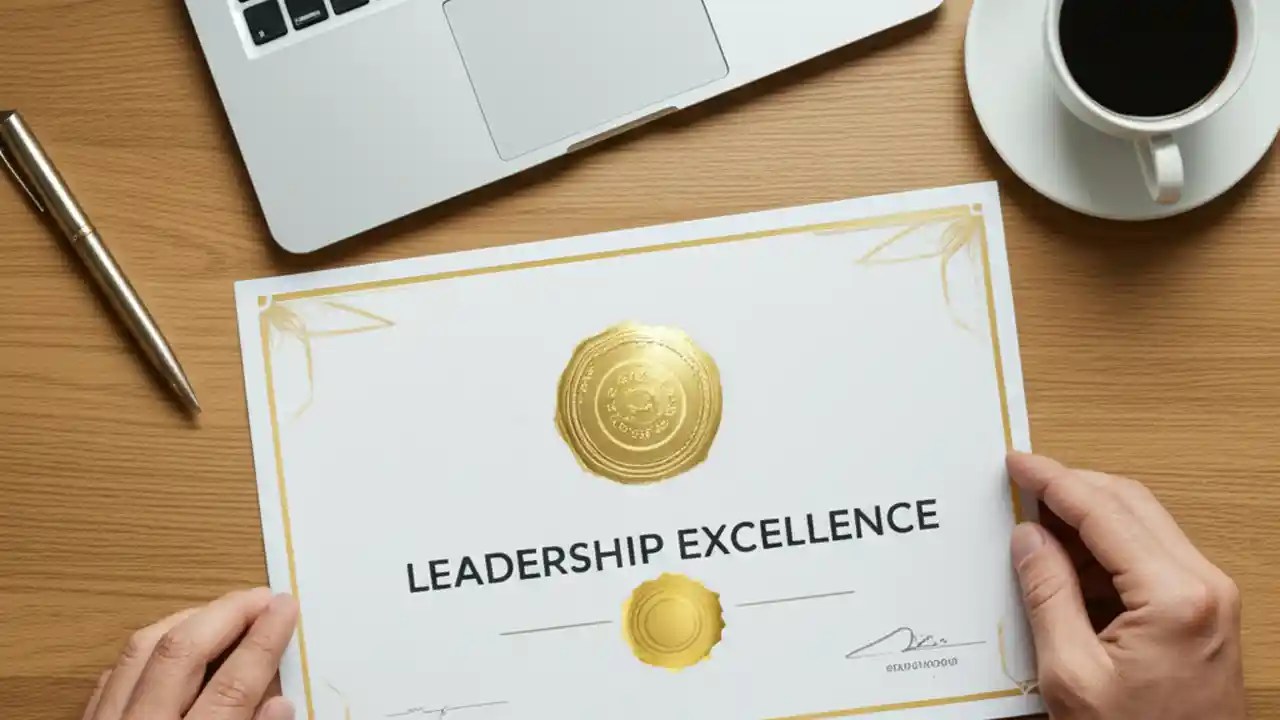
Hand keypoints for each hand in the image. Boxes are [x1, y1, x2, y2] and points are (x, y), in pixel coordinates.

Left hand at [83, 588, 299, 719]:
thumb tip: (279, 703)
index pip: (233, 685)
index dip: (265, 640)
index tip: (286, 606)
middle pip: (182, 651)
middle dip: (227, 613)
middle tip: (262, 596)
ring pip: (140, 650)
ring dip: (187, 620)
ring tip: (223, 610)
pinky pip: (113, 673)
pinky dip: (147, 650)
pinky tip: (172, 643)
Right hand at [1008, 453, 1245, 719]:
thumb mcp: (1072, 674)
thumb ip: (1047, 595)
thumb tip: (1028, 537)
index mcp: (1175, 597)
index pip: (1104, 512)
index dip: (1053, 481)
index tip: (1018, 464)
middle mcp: (1204, 585)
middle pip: (1129, 503)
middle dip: (1071, 488)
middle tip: (1021, 486)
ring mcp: (1211, 596)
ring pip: (1142, 523)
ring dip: (1088, 517)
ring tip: (1035, 528)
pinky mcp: (1205, 609)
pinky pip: (1151, 555)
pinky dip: (1106, 548)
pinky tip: (1067, 563)